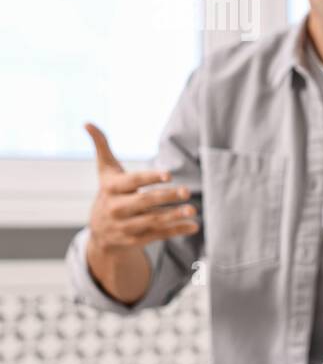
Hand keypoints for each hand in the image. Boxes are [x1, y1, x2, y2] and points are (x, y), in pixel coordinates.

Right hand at [85, 122, 197, 253]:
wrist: (100, 232)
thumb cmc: (109, 193)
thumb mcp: (105, 171)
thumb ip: (101, 147)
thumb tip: (87, 122)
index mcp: (111, 188)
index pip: (132, 182)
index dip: (149, 178)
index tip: (168, 175)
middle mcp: (117, 208)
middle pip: (144, 202)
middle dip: (166, 197)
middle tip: (186, 191)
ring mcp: (126, 226)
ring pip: (152, 221)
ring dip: (174, 216)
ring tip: (193, 210)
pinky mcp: (136, 240)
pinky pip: (159, 235)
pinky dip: (177, 230)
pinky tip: (194, 226)